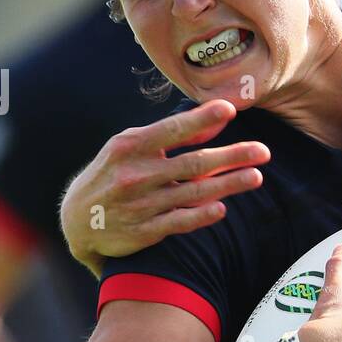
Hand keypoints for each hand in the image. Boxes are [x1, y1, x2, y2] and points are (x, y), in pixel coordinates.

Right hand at [60, 99, 270, 275]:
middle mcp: (136, 174)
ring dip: (228, 185)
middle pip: (193, 163)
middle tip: (263, 152)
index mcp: (130, 146)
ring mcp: (141, 204)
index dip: (202, 119)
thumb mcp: (131, 146)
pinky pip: (179, 222)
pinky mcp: (144, 231)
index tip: (230, 110)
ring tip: (255, 176)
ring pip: (193, 193)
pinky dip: (201, 216)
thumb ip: (170, 135)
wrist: (78, 220)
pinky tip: (222, 208)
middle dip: (231, 156)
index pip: (173, 130)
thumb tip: (216, 118)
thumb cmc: (114, 173)